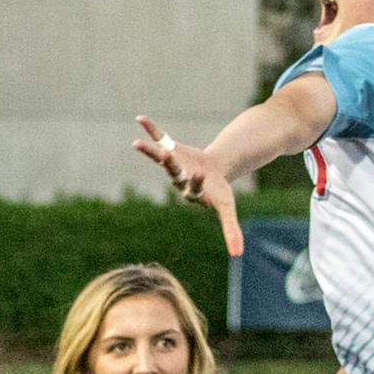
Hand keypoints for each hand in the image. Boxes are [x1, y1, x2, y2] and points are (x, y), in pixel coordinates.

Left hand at [134, 116, 243, 256]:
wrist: (213, 171)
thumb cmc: (219, 191)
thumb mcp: (227, 208)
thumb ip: (231, 231)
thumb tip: (238, 256)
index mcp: (192, 191)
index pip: (193, 187)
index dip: (197, 181)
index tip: (201, 174)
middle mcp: (178, 178)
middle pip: (173, 172)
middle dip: (170, 165)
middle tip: (167, 157)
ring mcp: (173, 163)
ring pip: (160, 158)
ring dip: (150, 151)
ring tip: (136, 144)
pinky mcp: (171, 149)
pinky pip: (159, 138)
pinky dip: (151, 129)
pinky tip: (139, 118)